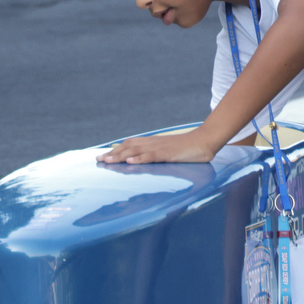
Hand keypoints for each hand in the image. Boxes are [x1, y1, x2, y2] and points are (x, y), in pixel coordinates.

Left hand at [101, 128, 218, 165]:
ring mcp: (160, 147)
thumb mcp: (170, 153)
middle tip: (98, 160)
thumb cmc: (189, 149)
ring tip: (107, 161)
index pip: (130, 144)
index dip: (116, 149)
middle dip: (112, 153)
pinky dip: (139, 159)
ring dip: (120, 155)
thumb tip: (147, 162)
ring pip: (136, 151)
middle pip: (128, 146)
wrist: (205, 141)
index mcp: (153, 143)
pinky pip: (151, 156)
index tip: (103, 156)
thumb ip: (158, 156)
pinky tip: (130, 162)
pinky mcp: (168, 153)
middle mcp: (153, 143)